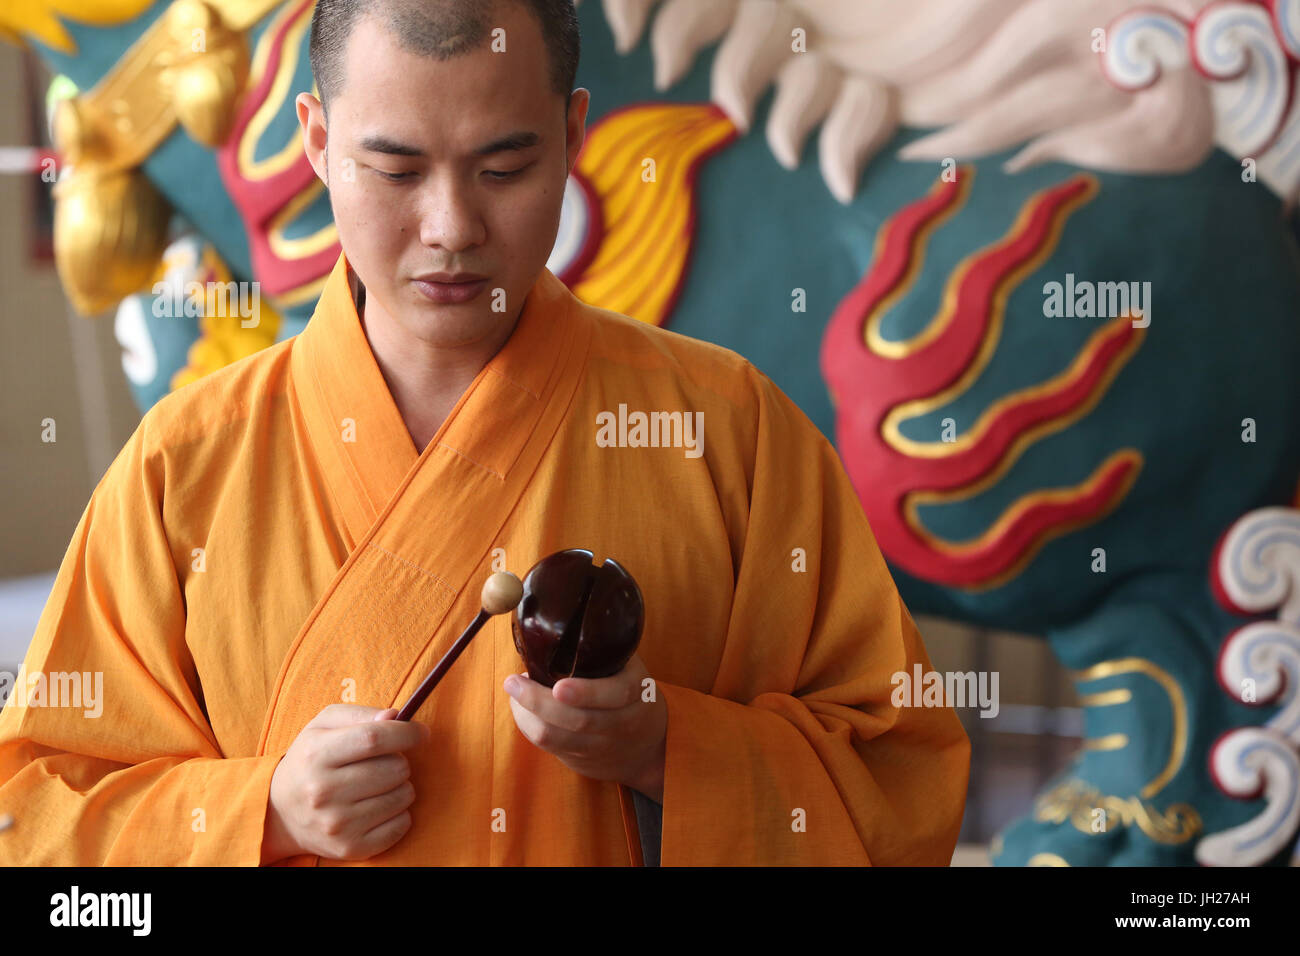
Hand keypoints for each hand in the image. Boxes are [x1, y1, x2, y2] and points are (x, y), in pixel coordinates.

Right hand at [262, 704, 429, 863]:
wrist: (280, 813)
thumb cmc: (311, 759)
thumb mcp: (323, 725)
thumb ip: (361, 714)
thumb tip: (395, 716)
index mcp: (316, 754)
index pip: (374, 738)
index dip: (407, 732)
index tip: (421, 732)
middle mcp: (324, 792)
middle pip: (395, 768)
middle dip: (400, 760)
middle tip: (383, 762)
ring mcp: (338, 824)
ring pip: (403, 795)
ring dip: (400, 786)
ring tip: (378, 784)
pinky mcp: (351, 848)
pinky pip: (402, 824)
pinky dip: (399, 813)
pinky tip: (378, 806)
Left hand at [504, 652, 666, 801]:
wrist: (649, 746)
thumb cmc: (631, 693)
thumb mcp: (631, 669)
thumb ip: (605, 651)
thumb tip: (557, 623)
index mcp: (638, 692)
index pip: (617, 694)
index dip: (587, 693)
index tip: (559, 685)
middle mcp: (623, 723)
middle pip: (579, 720)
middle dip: (540, 702)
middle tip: (514, 681)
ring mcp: (602, 746)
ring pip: (558, 738)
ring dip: (527, 715)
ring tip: (514, 690)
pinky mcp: (582, 761)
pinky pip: (550, 747)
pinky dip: (529, 726)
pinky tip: (521, 709)